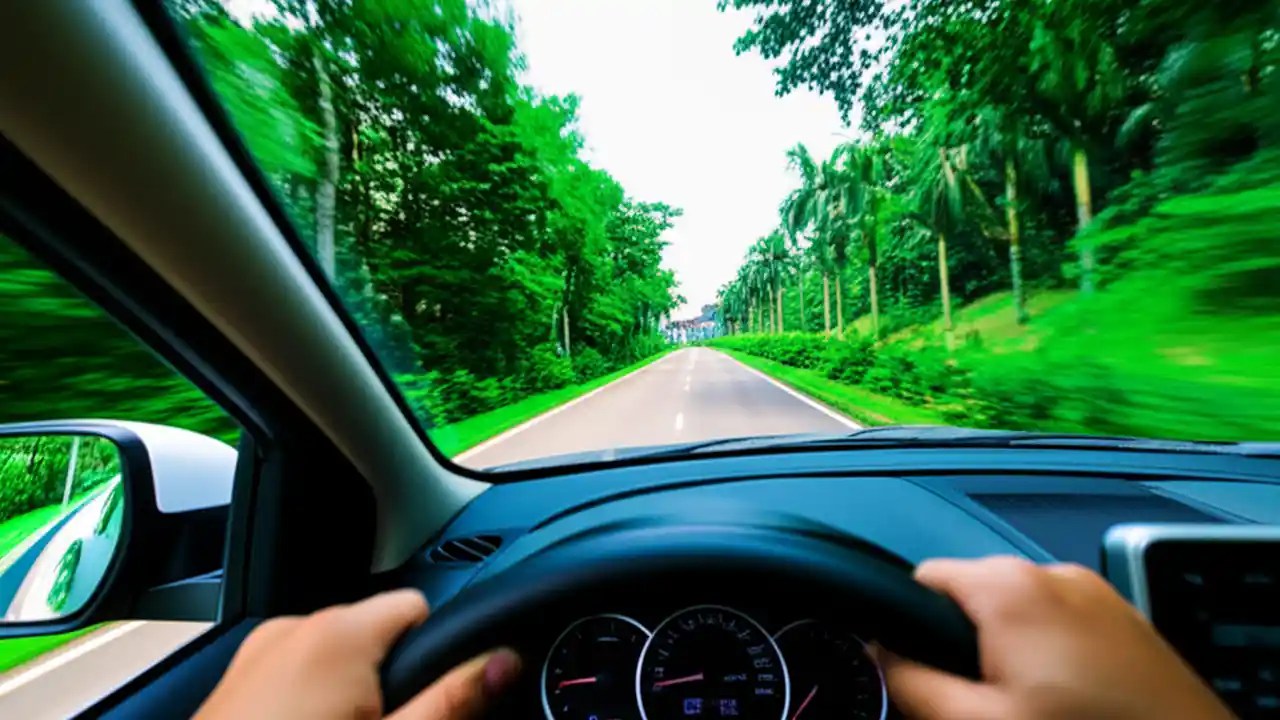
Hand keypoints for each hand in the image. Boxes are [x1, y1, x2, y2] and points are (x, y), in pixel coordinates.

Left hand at [196, 589, 521, 719]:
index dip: (437, 654)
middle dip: (392, 681)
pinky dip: (311, 704)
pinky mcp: (233, 685)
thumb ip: (452, 699)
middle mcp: (294, 630)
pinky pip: (295, 678)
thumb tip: (503, 661)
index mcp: (339, 634)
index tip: (435, 697)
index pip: (420, 606)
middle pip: (378, 635)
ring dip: (351, 695)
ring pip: (335, 660)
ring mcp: (257, 656)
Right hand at [877, 557, 1234, 719]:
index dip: (908, 627)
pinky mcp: (1127, 622)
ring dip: (1009, 652)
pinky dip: (1052, 657)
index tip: (921, 671)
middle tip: (983, 704)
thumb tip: (882, 657)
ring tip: (1033, 707)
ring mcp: (1098, 596)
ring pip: (1019, 614)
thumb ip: (912, 683)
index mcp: (1009, 588)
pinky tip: (1069, 703)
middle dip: (963, 645)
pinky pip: (1063, 626)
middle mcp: (1054, 576)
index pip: (921, 578)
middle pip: (971, 597)